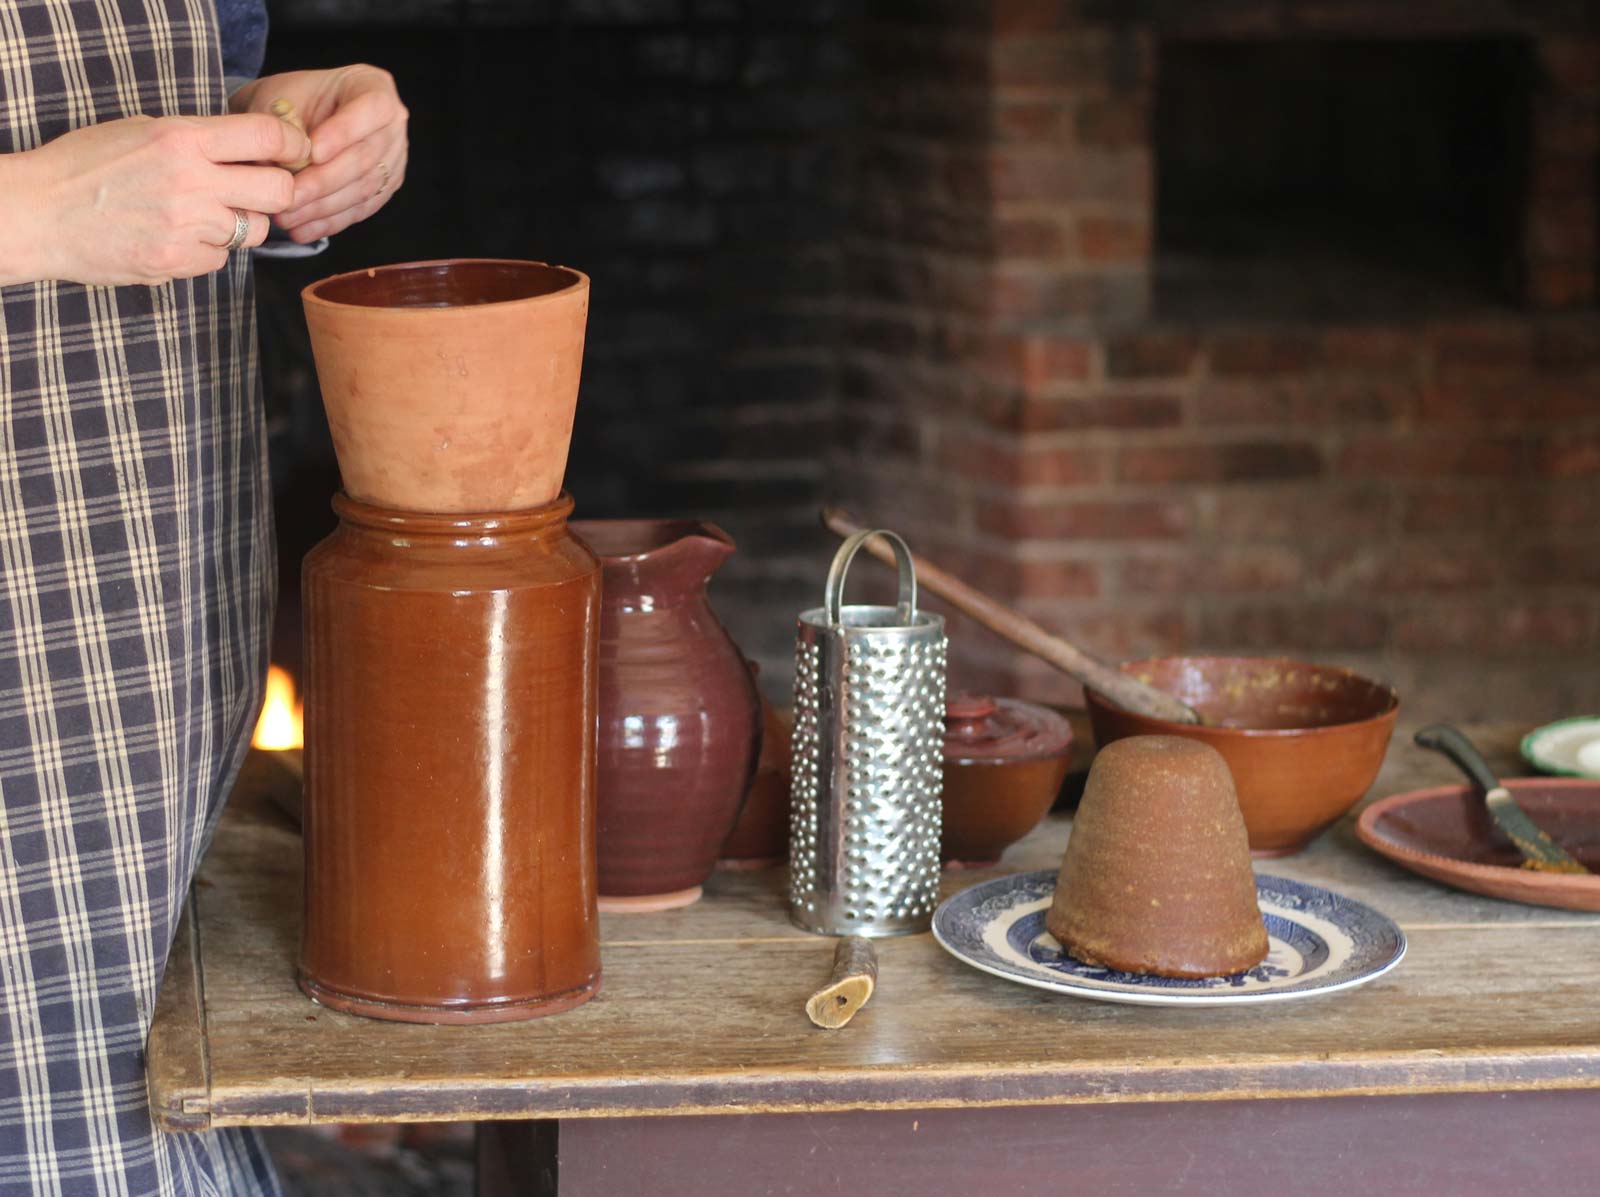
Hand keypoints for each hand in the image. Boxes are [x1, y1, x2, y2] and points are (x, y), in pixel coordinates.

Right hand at [0, 114, 305, 286]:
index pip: (268, 138)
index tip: (294, 154)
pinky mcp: (179, 261)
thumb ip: (199, 139)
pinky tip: (177, 237)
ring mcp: (187, 225)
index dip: (293, 147)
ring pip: (254, 230)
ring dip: (239, 224)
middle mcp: (192, 181)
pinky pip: (221, 258)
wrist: (40, 213)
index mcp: (182, 138)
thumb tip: (252, 146)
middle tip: (258, 193)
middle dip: (277, 192)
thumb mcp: (143, 131)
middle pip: (280, 191)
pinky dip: (207, 250)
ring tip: (202, 215)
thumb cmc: (88, 167)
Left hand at [234, 66, 407, 242]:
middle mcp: (393, 126)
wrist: (297, 116)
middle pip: (366, 157)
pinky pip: (360, 210)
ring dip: (323, 207)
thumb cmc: (290, 99)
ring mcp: (392, 161)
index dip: (345, 132)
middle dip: (325, 180)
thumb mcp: (280, 97)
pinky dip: (329, 222)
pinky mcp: (382, 190)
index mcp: (373, 87)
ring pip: (363, 189)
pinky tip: (301, 230)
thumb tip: (283, 165)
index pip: (372, 109)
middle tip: (290, 195)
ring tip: (287, 216)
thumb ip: (283, 124)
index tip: (313, 151)